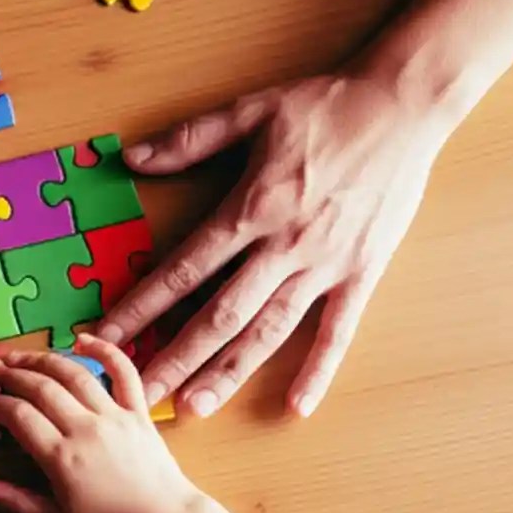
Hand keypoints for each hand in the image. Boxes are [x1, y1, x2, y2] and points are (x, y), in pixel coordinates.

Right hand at [0, 334, 199, 512]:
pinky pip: (123, 371)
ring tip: (18, 356)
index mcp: (62, 458)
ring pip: (73, 373)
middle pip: (40, 388)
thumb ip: (15, 500)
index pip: (17, 416)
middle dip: (9, 374)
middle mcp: (86, 429)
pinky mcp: (137, 409)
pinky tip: (81, 338)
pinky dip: (105, 350)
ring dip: (41, 359)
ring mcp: (114, 415)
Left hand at [99, 74, 449, 417]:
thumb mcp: (250, 111)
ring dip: (229, 372)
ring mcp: (324, 265)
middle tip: (139, 394)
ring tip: (195, 406)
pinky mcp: (362, 274)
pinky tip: (297, 407)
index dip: (140, 307)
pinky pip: (338, 332)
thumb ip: (190, 139)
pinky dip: (318, 371)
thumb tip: (131, 158)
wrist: (404, 105)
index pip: (183, 270)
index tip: (107, 337)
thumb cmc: (325, 106)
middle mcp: (283, 246)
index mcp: (250, 209)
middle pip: (219, 315)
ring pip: (268, 331)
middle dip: (175, 358)